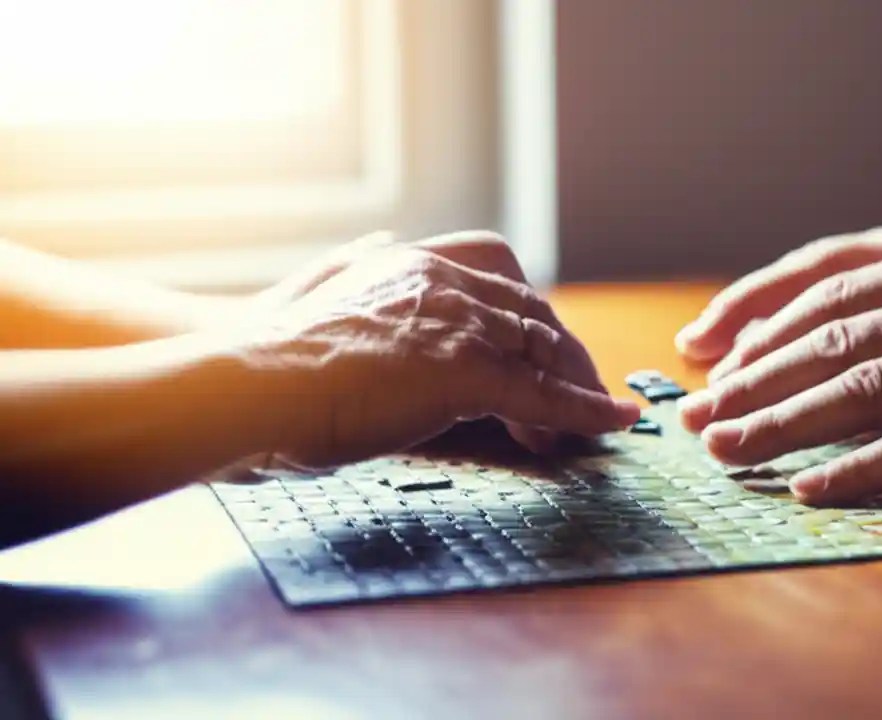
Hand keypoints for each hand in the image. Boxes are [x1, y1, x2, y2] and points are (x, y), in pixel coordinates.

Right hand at [237, 233, 639, 467]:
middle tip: (584, 393)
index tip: (546, 349)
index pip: (500, 279)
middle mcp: (443, 282)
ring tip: (598, 418)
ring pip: (543, 352)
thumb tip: (372, 245)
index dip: (531, 319)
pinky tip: (612, 424)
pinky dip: (585, 412)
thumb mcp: (318, 290)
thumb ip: (354, 265)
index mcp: (413, 264)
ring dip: (577, 387)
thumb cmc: (268, 353)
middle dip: (564, 357)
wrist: (245, 383)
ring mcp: (456, 324)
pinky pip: (543, 394)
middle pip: (533, 315)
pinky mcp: (463, 371)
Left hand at [677, 227, 881, 504]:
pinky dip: (858, 469)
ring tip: (729, 452)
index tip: (705, 353)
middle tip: (699, 416)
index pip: (823, 283)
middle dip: (751, 379)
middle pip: (826, 336)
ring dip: (782, 424)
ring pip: (858, 387)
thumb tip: (820, 341)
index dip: (755, 319)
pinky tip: (812, 490)